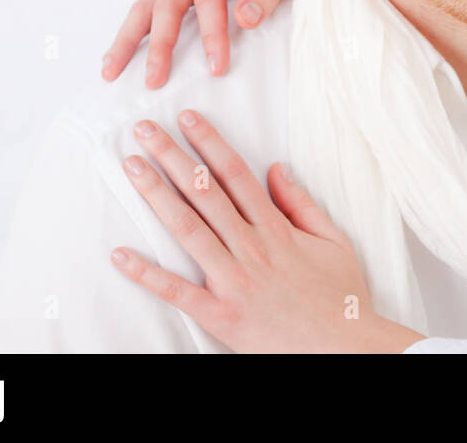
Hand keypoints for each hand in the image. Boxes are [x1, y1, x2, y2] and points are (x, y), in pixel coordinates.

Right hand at [102, 0, 309, 88]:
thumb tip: (244, 20)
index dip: (211, 31)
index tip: (218, 66)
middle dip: (160, 41)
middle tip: (155, 80)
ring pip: (149, 1)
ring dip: (129, 37)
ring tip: (110, 72)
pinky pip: (156, 4)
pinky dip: (139, 30)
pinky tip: (123, 56)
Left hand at [109, 109, 422, 352]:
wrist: (345, 348)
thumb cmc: (341, 297)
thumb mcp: (334, 241)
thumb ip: (302, 204)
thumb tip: (276, 169)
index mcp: (276, 229)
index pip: (235, 174)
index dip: (209, 142)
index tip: (188, 119)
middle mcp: (251, 248)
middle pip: (204, 192)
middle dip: (172, 156)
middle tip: (144, 130)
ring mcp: (234, 281)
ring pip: (188, 229)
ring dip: (156, 195)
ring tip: (132, 168)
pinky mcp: (221, 315)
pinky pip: (178, 292)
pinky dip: (147, 274)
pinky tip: (121, 254)